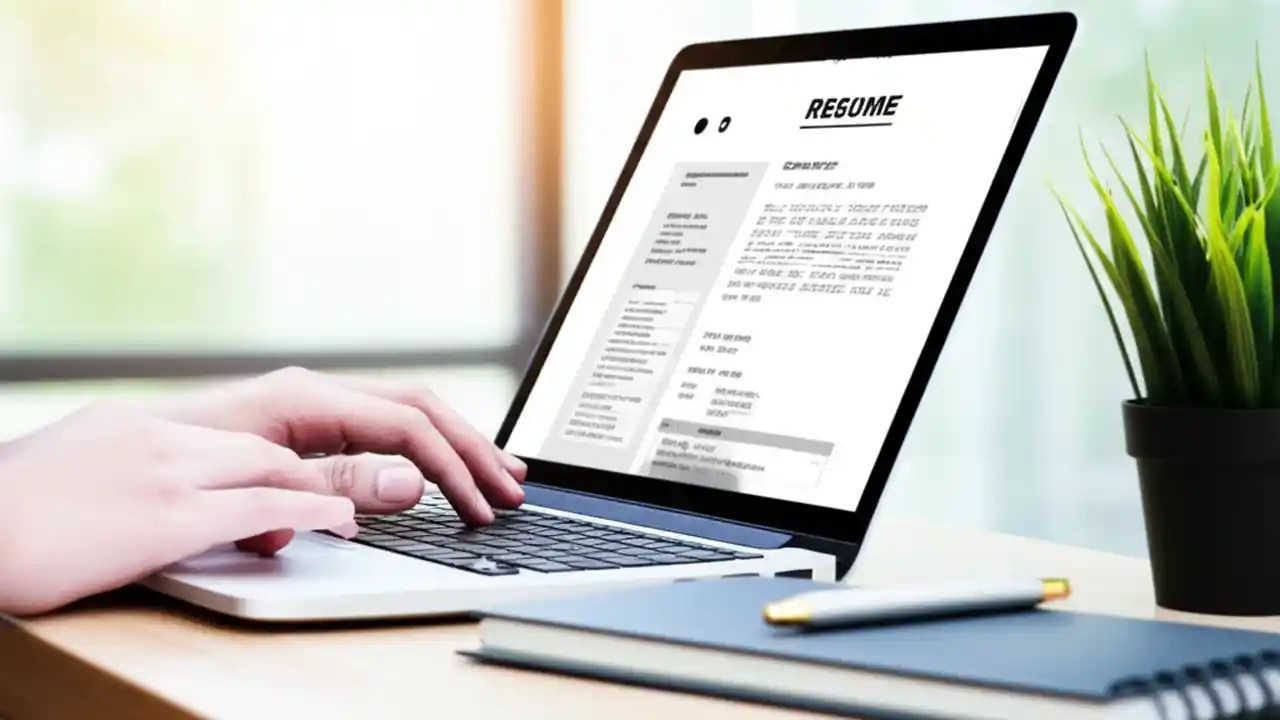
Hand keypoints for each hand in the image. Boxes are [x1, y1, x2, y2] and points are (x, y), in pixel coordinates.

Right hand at [0, 404, 357, 614]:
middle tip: (336, 500)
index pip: (224, 434)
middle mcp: (156, 437)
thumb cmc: (6, 522)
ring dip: (316, 492)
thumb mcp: (68, 481)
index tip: (298, 477)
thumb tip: (144, 502)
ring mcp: (164, 472)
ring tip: (346, 518)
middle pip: (260, 443)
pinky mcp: (168, 515)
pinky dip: (311, 510)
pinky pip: (262, 505)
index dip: (272, 456)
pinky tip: (338, 520)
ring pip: (270, 465)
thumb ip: (119, 478)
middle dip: (306, 472)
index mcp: (132, 428)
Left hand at [145, 367, 526, 530]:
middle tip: (513, 488)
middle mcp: (315, 392)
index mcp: (308, 398)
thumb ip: (336, 482)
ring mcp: (310, 404)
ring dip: (455, 443)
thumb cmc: (173, 466)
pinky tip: (438, 462)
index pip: (408, 426)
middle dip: (472, 447)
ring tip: (498, 471)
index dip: (453, 467)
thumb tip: (410, 479)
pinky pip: (380, 425)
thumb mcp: (258, 479)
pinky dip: (421, 445)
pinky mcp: (303, 422)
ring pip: (405, 412)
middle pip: (420, 408)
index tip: (481, 506)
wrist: (114, 464)